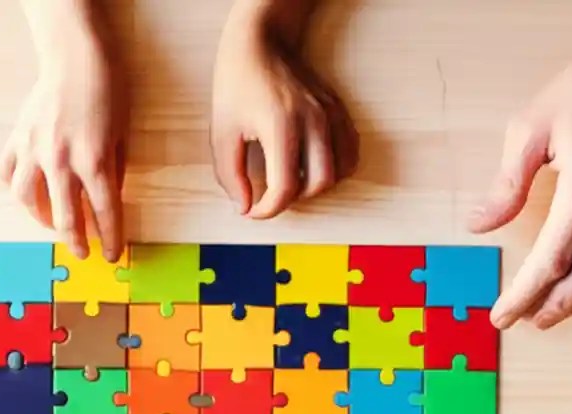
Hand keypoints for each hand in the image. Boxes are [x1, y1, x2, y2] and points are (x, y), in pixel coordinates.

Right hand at [0, 0, 127, 260]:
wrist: (76, 59)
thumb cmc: (107, 93)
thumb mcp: (122, 136)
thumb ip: (114, 173)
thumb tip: (108, 203)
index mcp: (94, 161)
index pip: (105, 212)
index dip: (110, 238)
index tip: (112, 255)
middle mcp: (61, 161)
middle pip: (66, 216)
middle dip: (76, 241)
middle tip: (82, 252)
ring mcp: (33, 150)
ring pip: (27, 200)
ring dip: (41, 218)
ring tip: (52, 223)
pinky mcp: (16, 139)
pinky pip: (7, 172)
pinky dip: (16, 186)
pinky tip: (27, 191)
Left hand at [210, 2, 358, 218]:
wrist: (260, 44)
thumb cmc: (237, 84)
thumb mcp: (221, 132)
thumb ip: (230, 175)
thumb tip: (245, 207)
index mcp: (281, 126)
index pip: (285, 187)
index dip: (268, 210)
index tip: (253, 211)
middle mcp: (312, 121)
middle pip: (317, 184)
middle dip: (292, 199)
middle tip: (270, 193)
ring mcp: (330, 115)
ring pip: (339, 172)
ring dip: (316, 186)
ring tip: (291, 178)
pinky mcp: (339, 111)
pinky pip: (350, 153)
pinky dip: (336, 169)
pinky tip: (312, 166)